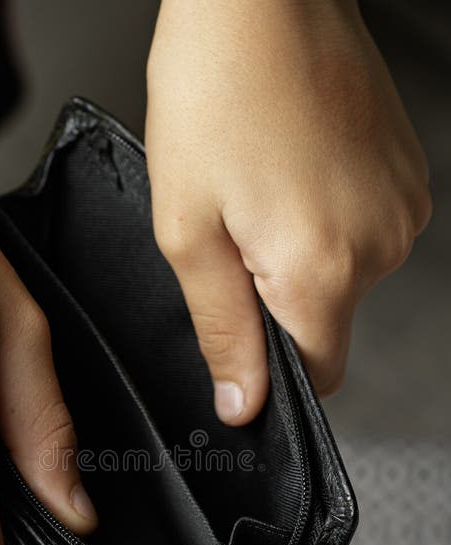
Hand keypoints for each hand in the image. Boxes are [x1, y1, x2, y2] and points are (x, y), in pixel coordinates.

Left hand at [146, 0, 431, 422]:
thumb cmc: (216, 91)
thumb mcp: (188, 232)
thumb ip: (222, 331)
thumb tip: (243, 402)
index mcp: (324, 270)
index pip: (318, 378)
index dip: (274, 371)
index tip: (242, 330)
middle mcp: (380, 245)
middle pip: (327, 323)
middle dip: (274, 298)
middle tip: (235, 230)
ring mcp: (402, 208)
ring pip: (342, 276)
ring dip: (298, 254)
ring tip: (263, 187)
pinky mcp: (407, 176)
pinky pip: (360, 231)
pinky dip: (325, 219)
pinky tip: (293, 170)